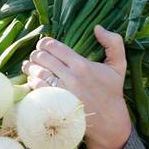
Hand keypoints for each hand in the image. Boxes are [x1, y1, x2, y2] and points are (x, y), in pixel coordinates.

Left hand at [23, 26, 131, 148]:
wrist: (109, 121)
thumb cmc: (112, 91)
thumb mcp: (119, 65)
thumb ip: (113, 42)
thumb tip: (97, 28)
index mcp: (82, 65)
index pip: (55, 47)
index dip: (46, 43)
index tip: (44, 44)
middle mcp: (70, 78)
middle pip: (43, 58)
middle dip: (36, 53)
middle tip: (36, 54)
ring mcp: (61, 92)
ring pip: (37, 73)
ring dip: (30, 66)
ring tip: (29, 64)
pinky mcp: (55, 103)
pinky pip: (37, 89)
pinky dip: (32, 81)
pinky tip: (32, 78)